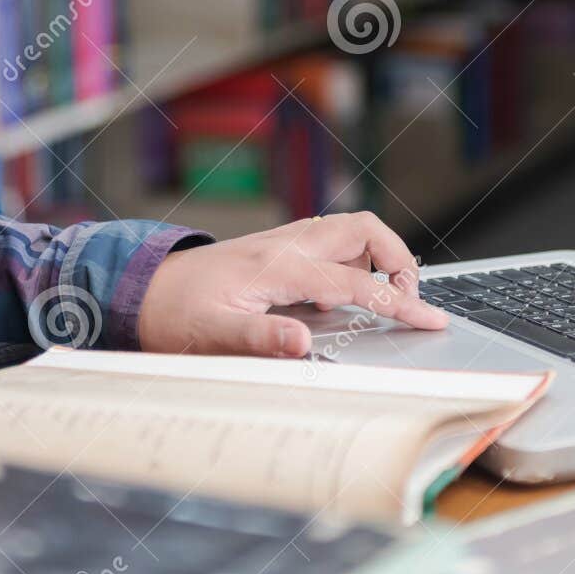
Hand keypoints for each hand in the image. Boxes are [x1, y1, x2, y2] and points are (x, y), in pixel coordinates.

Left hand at [137, 212, 448, 356]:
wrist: (143, 289)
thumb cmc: (175, 314)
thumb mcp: (213, 335)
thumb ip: (260, 338)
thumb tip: (303, 344)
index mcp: (280, 267)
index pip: (358, 282)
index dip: (400, 303)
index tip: (431, 320)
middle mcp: (286, 245)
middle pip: (365, 229)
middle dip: (398, 259)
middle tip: (405, 299)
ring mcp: (282, 241)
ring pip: (348, 230)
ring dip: (375, 256)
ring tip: (377, 298)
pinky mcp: (276, 248)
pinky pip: (328, 242)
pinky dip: (349, 260)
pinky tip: (333, 298)